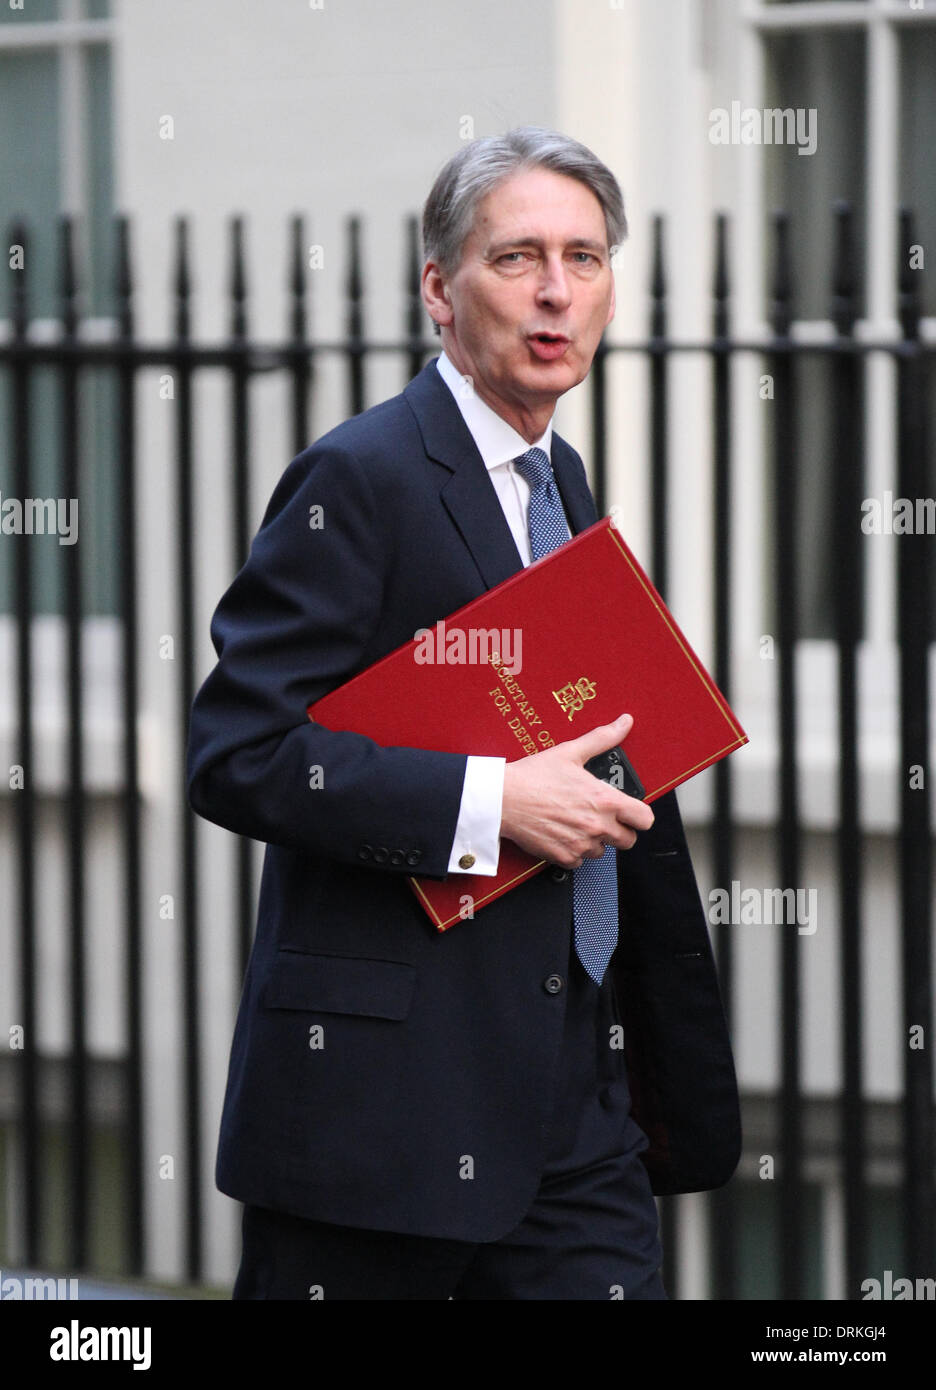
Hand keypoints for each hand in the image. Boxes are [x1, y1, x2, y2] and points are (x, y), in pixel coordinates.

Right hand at [499, 713, 652, 868]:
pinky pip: (579, 861)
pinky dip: (573, 851)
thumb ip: (602, 739)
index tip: (631, 811)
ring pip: (602, 852)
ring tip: (577, 822)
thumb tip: (623, 724)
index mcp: (605, 801)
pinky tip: (563, 833)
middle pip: (628, 840)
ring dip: (594, 841)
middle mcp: (597, 826)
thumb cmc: (533, 777)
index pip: (644, 819)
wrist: (503, 798)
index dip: (639, 815)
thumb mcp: (571, 752)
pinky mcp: (563, 857)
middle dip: (618, 830)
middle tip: (602, 817)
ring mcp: (580, 844)